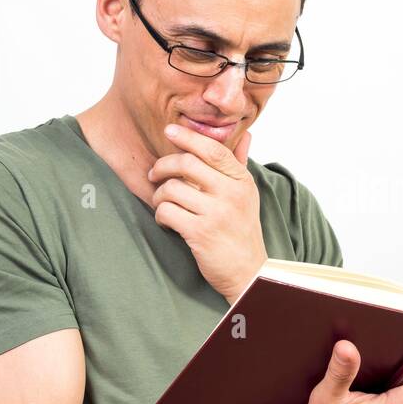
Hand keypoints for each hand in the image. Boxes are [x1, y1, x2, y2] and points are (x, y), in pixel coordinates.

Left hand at [149, 124, 267, 302]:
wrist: (248, 272)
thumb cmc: (242, 231)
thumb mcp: (247, 195)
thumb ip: (240, 164)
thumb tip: (246, 134)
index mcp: (242, 181)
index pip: (213, 149)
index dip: (188, 137)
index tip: (169, 131)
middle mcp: (231, 194)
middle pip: (186, 164)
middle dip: (162, 167)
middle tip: (154, 174)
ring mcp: (216, 213)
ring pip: (171, 188)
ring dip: (159, 196)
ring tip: (163, 204)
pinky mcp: (200, 233)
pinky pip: (167, 212)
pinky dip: (160, 216)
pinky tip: (166, 221)